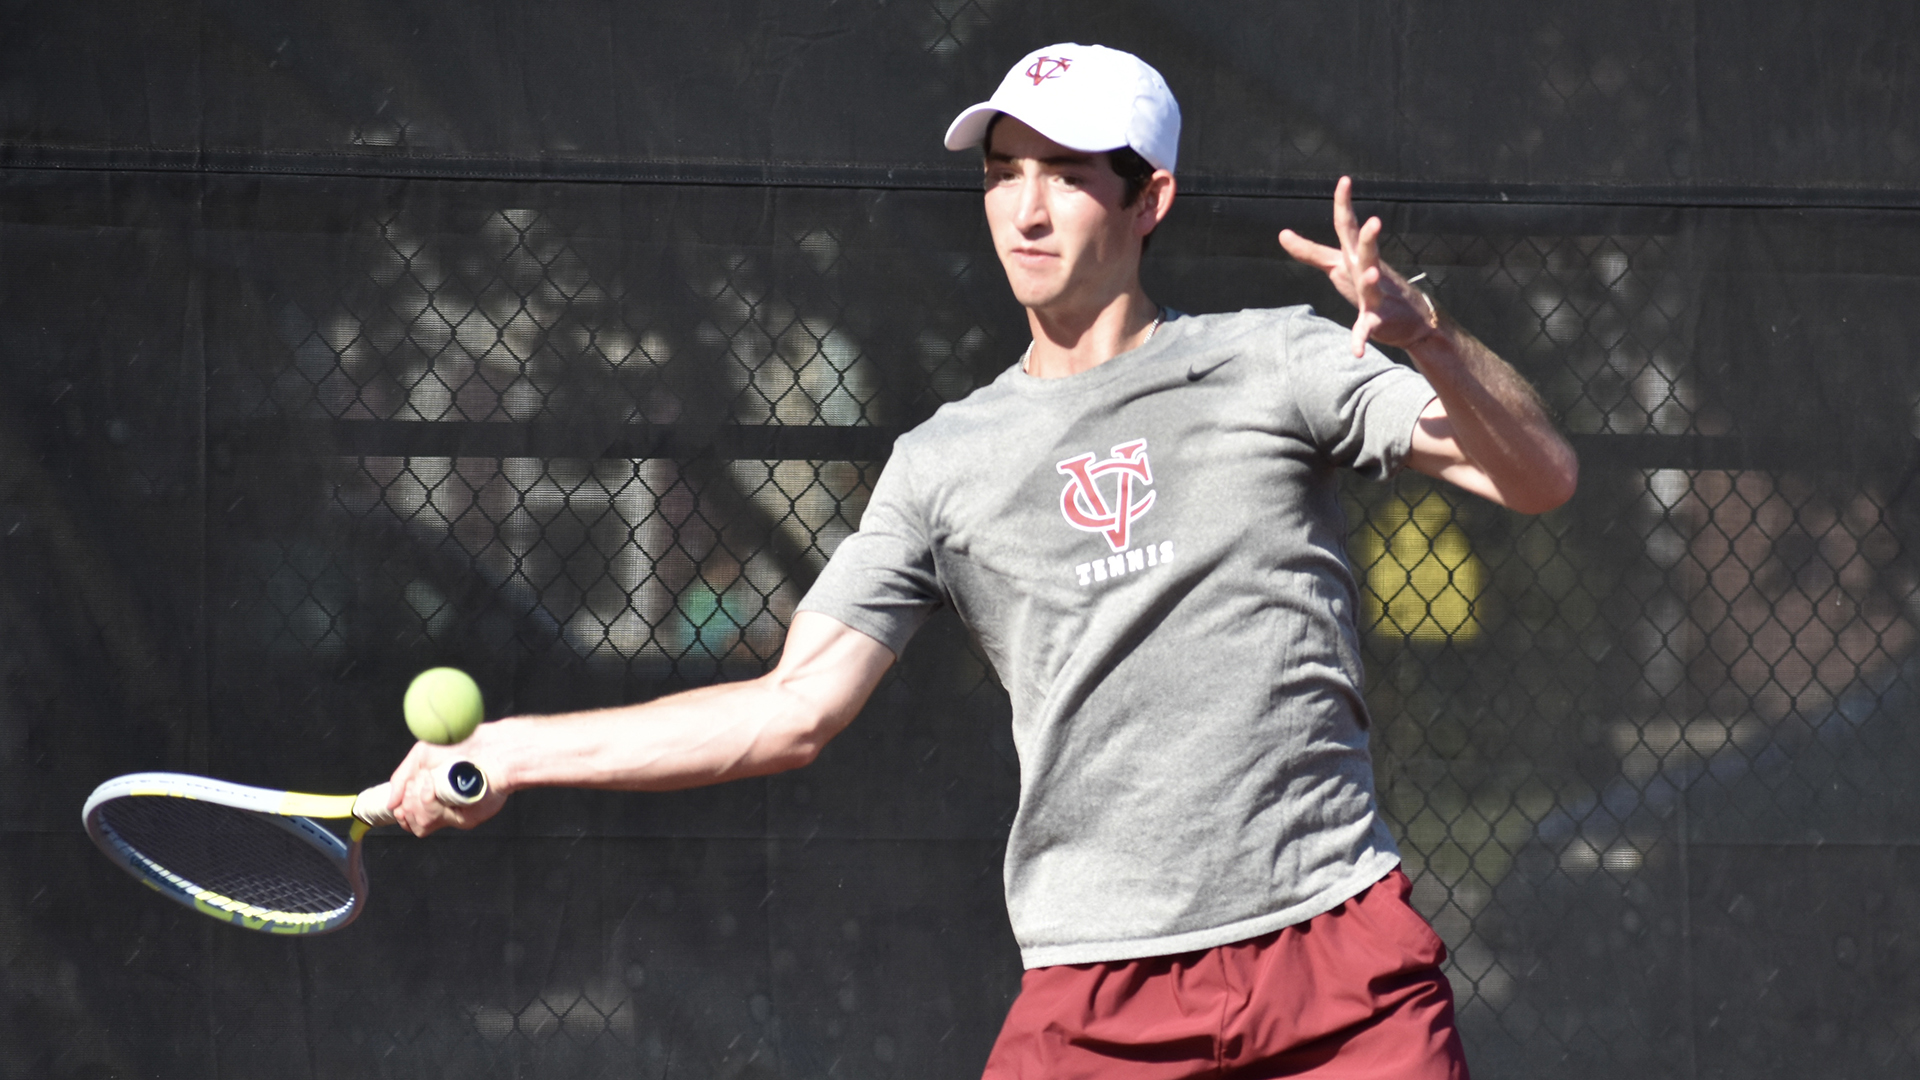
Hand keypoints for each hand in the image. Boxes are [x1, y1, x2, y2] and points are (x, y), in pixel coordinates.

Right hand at [386, 727, 509, 836]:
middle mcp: (446, 812)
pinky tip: (433, 784)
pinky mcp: (466, 819)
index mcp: (436, 800)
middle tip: (419, 782)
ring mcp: (456, 816)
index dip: (403, 813)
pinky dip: (427, 800)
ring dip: (417, 799)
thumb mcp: (422, 757)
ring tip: (429, 779)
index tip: (401, 801)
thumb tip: (390, 804)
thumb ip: (401, 779)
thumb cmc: (458, 746)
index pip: (412, 821)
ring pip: (422, 823)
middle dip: (409, 802)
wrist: (488, 746)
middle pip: (415, 824)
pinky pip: (434, 818)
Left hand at [1278, 176, 1438, 355]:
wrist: (1410, 319)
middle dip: (1369, 236)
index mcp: (1354, 255)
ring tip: (1371, 274)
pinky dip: (1360, 339)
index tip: (1345, 180)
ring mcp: (1374, 294)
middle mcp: (1366, 269)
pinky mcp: (1377, 319)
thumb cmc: (1369, 286)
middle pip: (1365, 249)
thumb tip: (1281, 233)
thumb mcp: (1338, 265)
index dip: (1344, 204)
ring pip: (1371, 284)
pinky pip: (1366, 329)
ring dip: (1369, 279)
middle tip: (1374, 221)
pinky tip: (1356, 351)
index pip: (1347, 226)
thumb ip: (1310, 251)